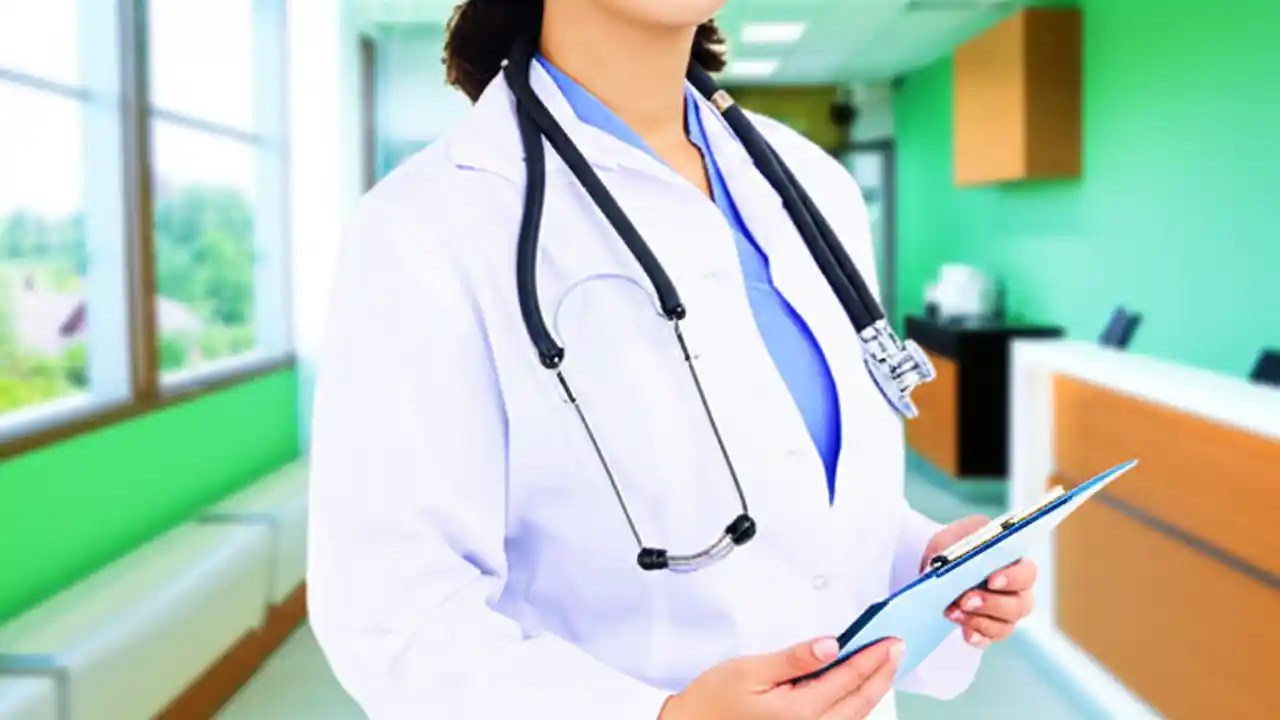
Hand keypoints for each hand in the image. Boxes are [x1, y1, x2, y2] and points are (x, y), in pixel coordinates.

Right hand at [659, 637, 903, 719]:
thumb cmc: (712, 702)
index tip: (890, 641)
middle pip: (860, 702)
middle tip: (898, 649)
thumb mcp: (749, 671)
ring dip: (873, 690)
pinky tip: (857, 691)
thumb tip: (832, 645)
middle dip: (882, 674)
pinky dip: (855, 705)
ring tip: (884, 667)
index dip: (873, 657)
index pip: (848, 679)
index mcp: (798, 712)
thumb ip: (794, 659)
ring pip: (854, 717)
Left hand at [922, 515, 1038, 647]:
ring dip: (979, 621)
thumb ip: (950, 550)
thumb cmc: (949, 550)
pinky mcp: (989, 630)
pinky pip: (990, 639)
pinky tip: (964, 632)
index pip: (1027, 573)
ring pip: (1005, 625)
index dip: (1012, 578)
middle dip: (991, 604)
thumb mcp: (947, 542)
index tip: (991, 580)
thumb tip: (943, 565)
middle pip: (1019, 605)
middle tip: (965, 600)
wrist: (936, 568)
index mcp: (1013, 563)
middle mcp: (1016, 592)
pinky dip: (977, 637)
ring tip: (952, 612)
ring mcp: (1005, 614)